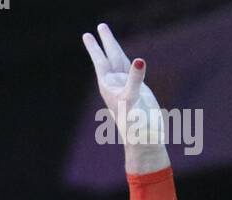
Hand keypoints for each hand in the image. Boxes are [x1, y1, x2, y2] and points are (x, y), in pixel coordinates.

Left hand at [82, 21, 164, 145]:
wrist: (144, 140)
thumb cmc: (135, 124)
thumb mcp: (133, 99)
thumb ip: (135, 80)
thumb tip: (140, 61)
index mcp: (109, 86)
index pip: (101, 61)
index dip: (95, 47)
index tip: (87, 34)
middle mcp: (116, 85)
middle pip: (109, 57)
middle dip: (104, 42)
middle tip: (99, 26)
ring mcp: (126, 87)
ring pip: (120, 62)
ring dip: (114, 49)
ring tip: (108, 36)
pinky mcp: (138, 91)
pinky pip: (131, 72)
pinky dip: (131, 63)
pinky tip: (130, 60)